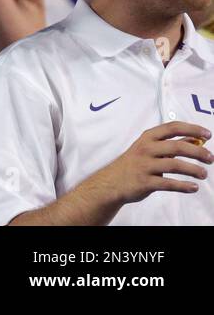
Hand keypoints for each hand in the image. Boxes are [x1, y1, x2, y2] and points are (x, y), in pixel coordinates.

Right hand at [89, 122, 211, 207]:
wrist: (112, 181)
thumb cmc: (135, 163)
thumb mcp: (150, 148)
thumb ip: (172, 143)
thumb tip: (196, 138)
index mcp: (148, 138)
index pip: (172, 128)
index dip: (192, 129)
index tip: (208, 134)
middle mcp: (146, 149)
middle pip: (176, 147)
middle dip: (197, 152)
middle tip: (210, 158)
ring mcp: (145, 166)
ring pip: (174, 165)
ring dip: (193, 169)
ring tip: (204, 174)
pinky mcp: (145, 182)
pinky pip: (168, 184)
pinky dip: (183, 186)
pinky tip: (193, 187)